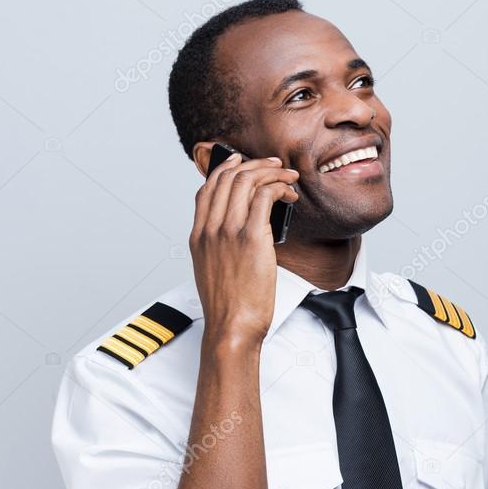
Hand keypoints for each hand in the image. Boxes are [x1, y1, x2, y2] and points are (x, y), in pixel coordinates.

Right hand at [189, 152, 299, 342]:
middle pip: (228, 178)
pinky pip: (265, 196)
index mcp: (198, 236)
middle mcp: (210, 229)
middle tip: (274, 166)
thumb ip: (220, 246)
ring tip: (287, 178)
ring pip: (247, 181)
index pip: (207, 189)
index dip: (225, 169)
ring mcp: (228, 232)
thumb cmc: (229, 306)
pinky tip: (289, 194)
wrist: (232, 326)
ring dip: (271, 172)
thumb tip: (241, 231)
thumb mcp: (212, 271)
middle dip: (254, 164)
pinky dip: (279, 187)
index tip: (241, 162)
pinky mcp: (252, 238)